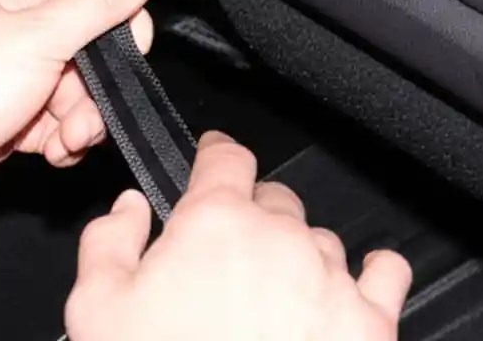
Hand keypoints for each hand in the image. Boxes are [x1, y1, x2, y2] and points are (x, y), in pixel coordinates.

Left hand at [0, 0, 166, 231]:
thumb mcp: (39, 38)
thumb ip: (100, 0)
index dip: (114, 25)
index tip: (122, 57)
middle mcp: (2, 21)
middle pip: (86, 44)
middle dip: (95, 86)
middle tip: (84, 111)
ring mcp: (1, 71)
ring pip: (74, 88)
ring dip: (80, 118)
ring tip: (66, 139)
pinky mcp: (1, 115)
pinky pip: (53, 120)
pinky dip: (59, 138)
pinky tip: (51, 152)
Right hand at [65, 132, 412, 340]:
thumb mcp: (97, 310)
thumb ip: (109, 242)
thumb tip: (129, 209)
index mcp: (215, 223)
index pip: (226, 158)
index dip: (215, 157)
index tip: (212, 163)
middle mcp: (281, 239)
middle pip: (274, 199)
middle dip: (251, 219)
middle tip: (226, 263)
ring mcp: (331, 279)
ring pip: (320, 239)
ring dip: (298, 255)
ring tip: (272, 300)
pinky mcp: (371, 324)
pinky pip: (385, 273)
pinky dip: (370, 275)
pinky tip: (350, 290)